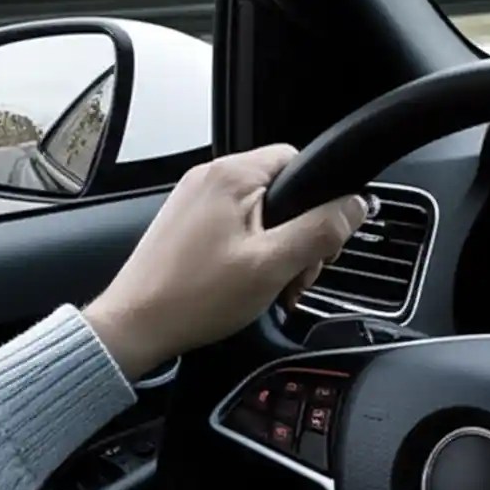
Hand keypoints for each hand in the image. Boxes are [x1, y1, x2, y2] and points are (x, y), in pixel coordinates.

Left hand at [84, 144, 366, 379]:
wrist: (133, 329)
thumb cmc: (195, 297)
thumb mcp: (273, 265)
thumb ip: (320, 231)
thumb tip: (356, 205)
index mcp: (232, 175)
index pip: (299, 161)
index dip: (321, 200)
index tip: (322, 241)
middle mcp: (210, 178)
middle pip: (282, 191)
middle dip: (299, 233)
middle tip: (295, 274)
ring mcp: (194, 200)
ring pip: (261, 212)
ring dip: (278, 248)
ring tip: (271, 285)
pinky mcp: (186, 223)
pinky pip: (236, 226)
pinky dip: (252, 251)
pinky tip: (250, 283)